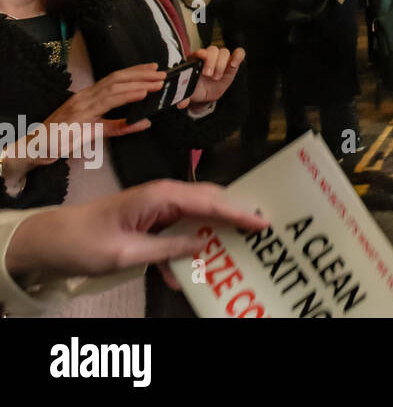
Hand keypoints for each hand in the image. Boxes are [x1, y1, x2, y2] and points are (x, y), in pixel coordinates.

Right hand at [1, 65, 165, 190]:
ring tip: (156, 83)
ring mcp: (81, 105)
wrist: (35, 149)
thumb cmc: (63, 138)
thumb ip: (118, 126)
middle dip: (141, 75)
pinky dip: (125, 98)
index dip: (135, 72)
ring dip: (138, 84)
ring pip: (113, 88)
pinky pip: (106, 105)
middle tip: (162, 73)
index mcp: (89, 96)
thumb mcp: (95, 131)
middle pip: (117, 79)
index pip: (114, 78)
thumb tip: (144, 123)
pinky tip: (140, 95)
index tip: (154, 68)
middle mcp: (85, 96)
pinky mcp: (79, 117)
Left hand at [4, 180, 267, 279]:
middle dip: (235, 215)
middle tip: (262, 230)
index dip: (239, 212)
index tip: (264, 221)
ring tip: (238, 249)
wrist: (48, 241)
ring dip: (214, 234)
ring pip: (198, 217)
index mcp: (160, 196)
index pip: (210, 201)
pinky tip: (186, 276)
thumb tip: (203, 244)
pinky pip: (179, 232)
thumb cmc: (83, 242)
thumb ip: (167, 248)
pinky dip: (187, 250)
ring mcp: (157, 208)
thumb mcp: (126, 252)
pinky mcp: (151, 221)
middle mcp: (163, 196)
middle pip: (210, 202)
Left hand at [184, 45, 244, 107]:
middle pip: (213, 50)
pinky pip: (239, 53)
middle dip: (211, 62)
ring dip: (221, 64)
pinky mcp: (232, 63)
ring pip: (224, 52)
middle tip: (208, 74)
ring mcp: (221, 59)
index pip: (200, 51)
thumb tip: (181, 104)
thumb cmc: (196, 89)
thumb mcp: (189, 93)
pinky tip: (233, 64)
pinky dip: (238, 57)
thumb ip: (184, 97)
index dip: (201, 53)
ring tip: (217, 77)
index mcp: (196, 60)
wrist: (206, 93)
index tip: (201, 58)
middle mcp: (209, 56)